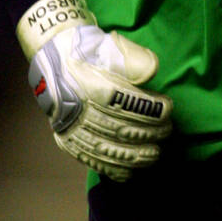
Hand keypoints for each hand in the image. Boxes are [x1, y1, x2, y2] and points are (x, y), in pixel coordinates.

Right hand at [17, 0, 172, 179]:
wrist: (53, 60)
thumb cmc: (89, 53)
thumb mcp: (111, 47)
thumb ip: (134, 58)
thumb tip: (153, 71)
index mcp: (93, 86)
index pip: (130, 103)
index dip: (153, 109)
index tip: (168, 109)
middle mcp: (82, 110)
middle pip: (121, 129)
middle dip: (150, 134)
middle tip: (167, 132)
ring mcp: (72, 128)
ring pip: (107, 149)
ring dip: (135, 156)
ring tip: (154, 155)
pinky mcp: (67, 139)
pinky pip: (90, 159)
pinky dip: (111, 168)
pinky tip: (128, 173)